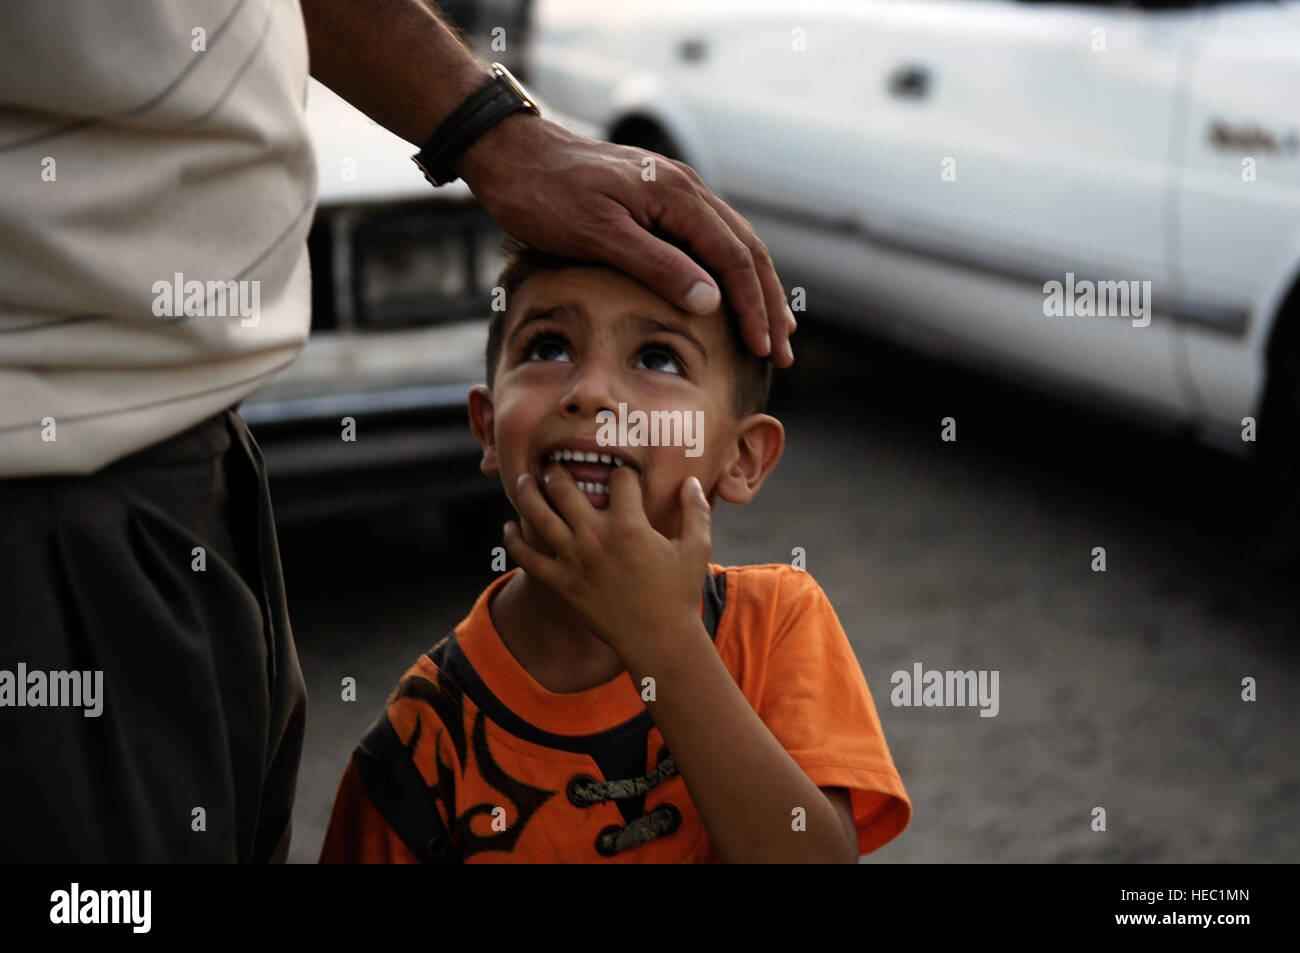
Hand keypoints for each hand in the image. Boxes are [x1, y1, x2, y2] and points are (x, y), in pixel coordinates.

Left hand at [458, 114, 795, 365]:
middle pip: (746, 250)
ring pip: (733, 243)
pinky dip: (729, 270)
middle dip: (769, 303)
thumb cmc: (545, 196)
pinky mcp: (656, 198)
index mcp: (677, 197)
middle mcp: (685, 189)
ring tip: (773, 327)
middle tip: (784, 351)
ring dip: (755, 288)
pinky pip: (708, 237)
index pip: (735, 259)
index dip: (753, 307)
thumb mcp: (599, 237)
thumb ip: (658, 267)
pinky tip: (728, 293)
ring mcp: (672, 191)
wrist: (510, 154)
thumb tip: (713, 301)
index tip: (765, 349)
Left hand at [501, 461, 713, 662]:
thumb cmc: (679, 593)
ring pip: (538, 515)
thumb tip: (692, 481)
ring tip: (526, 480)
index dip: (621, 471)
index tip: (621, 475)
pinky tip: (510, 528)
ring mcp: (575, 560)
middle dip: (558, 469)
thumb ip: (696, 510)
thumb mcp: (697, 548)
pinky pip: (527, 557)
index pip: (618, 477)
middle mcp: (597, 537)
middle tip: (555, 465)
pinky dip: (513, 540)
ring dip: (528, 492)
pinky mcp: (561, 583)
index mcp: (630, 525)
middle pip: (564, 486)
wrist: (659, 640)